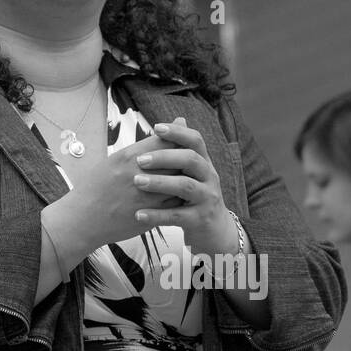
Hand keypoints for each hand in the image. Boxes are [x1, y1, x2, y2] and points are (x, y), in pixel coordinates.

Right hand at [61, 130, 184, 251]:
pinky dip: (180, 198)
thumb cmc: (97, 186)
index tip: (182, 143)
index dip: (178, 141)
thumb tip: (163, 130)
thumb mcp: (114, 160)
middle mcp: (138, 175)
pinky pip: (175, 204)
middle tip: (188, 162)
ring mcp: (145, 196)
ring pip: (179, 183)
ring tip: (185, 178)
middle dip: (184, 161)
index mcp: (128, 157)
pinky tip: (177, 195)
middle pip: (175, 161)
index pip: (165, 141)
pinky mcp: (150, 215)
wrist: (82, 219)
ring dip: (185, 180)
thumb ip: (143, 147)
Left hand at [130, 117, 236, 254]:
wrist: (214, 231)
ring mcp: (207, 199)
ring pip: (185, 186)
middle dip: (164, 157)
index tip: (156, 127)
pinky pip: (178, 216)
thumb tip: (178, 118)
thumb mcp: (191, 172)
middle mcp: (209, 177)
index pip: (195, 140)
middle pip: (190, 160)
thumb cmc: (194, 196)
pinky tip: (138, 214)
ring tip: (136, 182)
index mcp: (204, 162)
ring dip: (159, 183)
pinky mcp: (200, 220)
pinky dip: (157, 215)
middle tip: (140, 160)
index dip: (177, 132)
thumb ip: (181, 150)